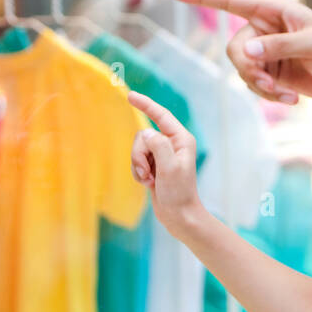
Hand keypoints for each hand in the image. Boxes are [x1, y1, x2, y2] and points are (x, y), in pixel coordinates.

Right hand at [128, 90, 206, 235]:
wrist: (179, 216)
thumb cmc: (179, 193)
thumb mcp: (170, 168)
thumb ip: (159, 147)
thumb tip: (147, 134)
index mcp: (181, 139)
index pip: (161, 115)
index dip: (145, 104)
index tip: (130, 95)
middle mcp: (172, 144)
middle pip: (143, 136)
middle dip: (139, 154)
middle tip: (148, 173)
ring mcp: (162, 155)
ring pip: (137, 149)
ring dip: (138, 166)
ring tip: (150, 180)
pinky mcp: (154, 165)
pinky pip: (136, 161)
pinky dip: (138, 173)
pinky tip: (148, 184)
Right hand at [171, 0, 311, 109]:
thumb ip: (279, 46)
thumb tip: (246, 51)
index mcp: (274, 10)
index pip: (231, 1)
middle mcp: (265, 28)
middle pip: (234, 49)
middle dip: (248, 70)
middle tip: (269, 85)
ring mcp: (266, 52)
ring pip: (242, 71)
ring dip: (261, 87)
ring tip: (287, 95)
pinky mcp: (270, 73)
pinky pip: (254, 86)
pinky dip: (269, 95)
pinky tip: (292, 99)